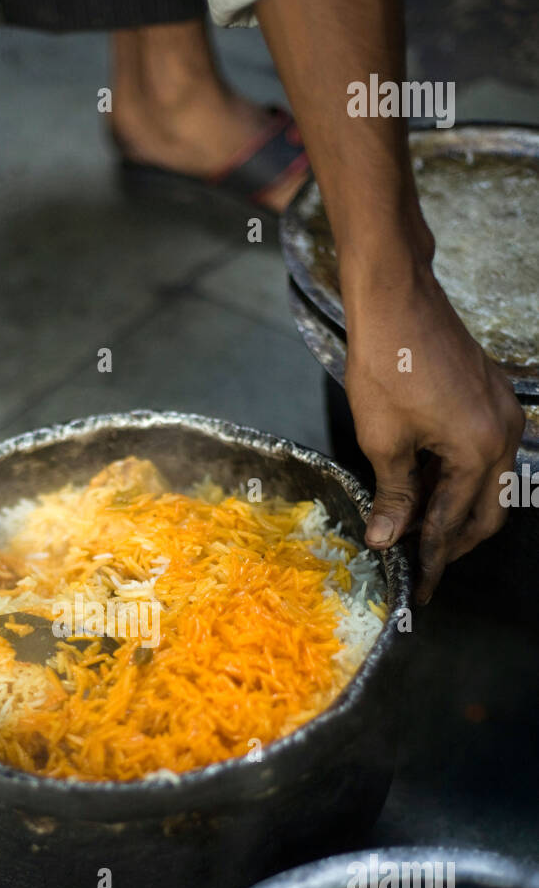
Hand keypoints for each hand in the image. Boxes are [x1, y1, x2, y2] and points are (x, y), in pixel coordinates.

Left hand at [344, 263, 524, 603]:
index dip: (433, 559)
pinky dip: (454, 478)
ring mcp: (502, 414)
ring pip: (487, 484)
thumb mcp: (382, 441)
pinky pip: (481, 454)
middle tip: (420, 565)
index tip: (419, 590)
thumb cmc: (385, 365)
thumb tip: (386, 540)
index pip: (455, 522)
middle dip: (453, 542)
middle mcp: (505, 434)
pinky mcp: (490, 399)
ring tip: (413, 529)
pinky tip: (421, 487)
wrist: (396, 297)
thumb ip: (393, 495)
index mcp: (480, 450)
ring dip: (453, 509)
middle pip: (487, 511)